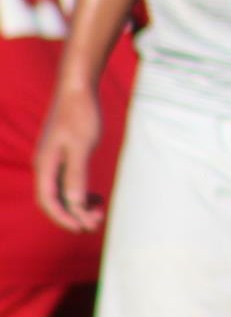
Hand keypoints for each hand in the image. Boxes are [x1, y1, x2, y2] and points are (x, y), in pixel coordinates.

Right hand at [34, 82, 103, 232]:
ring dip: (79, 205)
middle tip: (97, 223)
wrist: (78, 87)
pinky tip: (96, 196)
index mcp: (45, 165)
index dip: (64, 218)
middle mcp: (46, 165)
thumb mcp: (81, 146)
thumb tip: (74, 203)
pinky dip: (81, 191)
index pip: (49, 201)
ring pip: (63, 192)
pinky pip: (69, 181)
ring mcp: (54, 160)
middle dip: (74, 214)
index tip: (82, 228)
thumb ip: (76, 175)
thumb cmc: (80, 114)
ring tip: (99, 212)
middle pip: (55, 200)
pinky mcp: (64, 154)